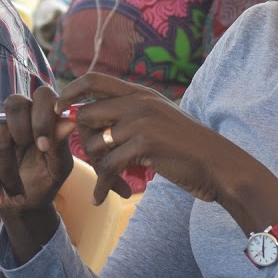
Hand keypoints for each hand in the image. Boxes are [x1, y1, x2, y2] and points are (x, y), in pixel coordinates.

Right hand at [0, 84, 79, 218]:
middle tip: (28, 155)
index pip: (43, 96)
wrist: (25, 203)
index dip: (42, 117)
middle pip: (14, 103)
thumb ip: (61, 143)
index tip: (44, 146)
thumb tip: (69, 120)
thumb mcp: (58, 166)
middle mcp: (20, 113)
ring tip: (18, 194)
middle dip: (21, 131)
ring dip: (7, 169)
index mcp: (44, 114)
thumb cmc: (46, 179)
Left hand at [58, 73, 277, 217]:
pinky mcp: (145, 143)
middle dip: (83, 143)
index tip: (58, 111)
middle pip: (85, 115)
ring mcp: (142, 120)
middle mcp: (139, 101)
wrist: (219, 164)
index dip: (69, 93)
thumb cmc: (187, 148)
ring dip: (98, 169)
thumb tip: (87, 117)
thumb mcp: (159, 119)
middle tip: (96, 162)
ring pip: (94, 144)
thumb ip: (129, 114)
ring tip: (110, 183)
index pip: (92, 79)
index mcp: (140, 93)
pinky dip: (103, 185)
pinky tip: (105, 197)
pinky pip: (108, 165)